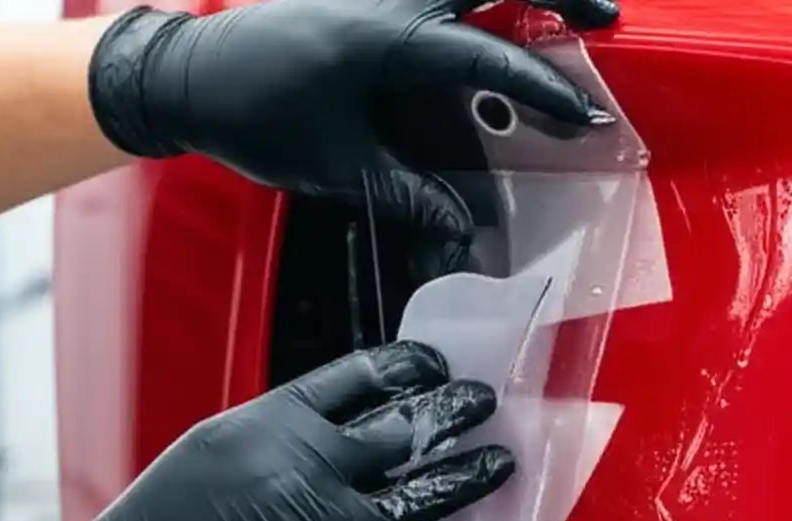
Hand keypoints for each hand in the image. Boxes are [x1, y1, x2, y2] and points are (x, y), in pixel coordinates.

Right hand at [0, 342, 514, 520]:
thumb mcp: (214, 446)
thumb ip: (282, 428)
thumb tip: (347, 418)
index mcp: (271, 423)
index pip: (362, 374)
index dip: (411, 365)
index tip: (437, 364)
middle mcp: (302, 470)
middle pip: (404, 426)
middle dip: (455, 409)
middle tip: (485, 403)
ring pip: (419, 495)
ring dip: (470, 475)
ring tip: (500, 463)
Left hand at [88, 0, 617, 239]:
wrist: (185, 74)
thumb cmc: (250, 114)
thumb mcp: (335, 165)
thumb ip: (407, 191)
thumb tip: (462, 228)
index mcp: (386, 39)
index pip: (486, 58)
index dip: (544, 89)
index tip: (584, 117)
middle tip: (606, 15)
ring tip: (569, 6)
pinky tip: (496, 9)